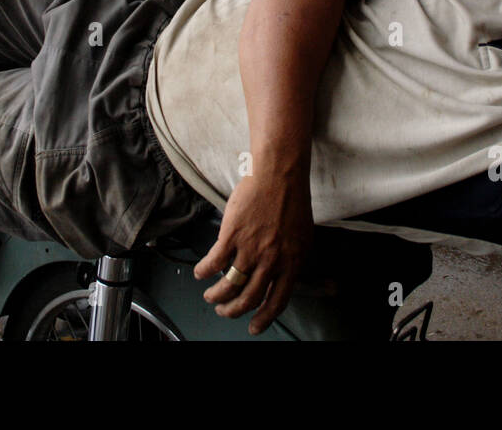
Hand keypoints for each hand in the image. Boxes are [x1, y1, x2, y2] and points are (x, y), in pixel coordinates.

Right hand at [194, 172, 312, 335]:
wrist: (278, 174)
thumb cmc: (291, 201)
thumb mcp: (301, 236)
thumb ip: (291, 261)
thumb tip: (282, 280)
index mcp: (292, 262)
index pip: (277, 301)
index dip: (263, 319)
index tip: (253, 327)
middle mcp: (272, 260)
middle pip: (249, 298)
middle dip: (233, 311)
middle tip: (225, 312)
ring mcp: (251, 248)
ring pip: (229, 285)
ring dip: (216, 296)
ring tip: (211, 297)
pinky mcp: (232, 235)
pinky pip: (213, 263)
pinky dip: (203, 272)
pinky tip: (200, 272)